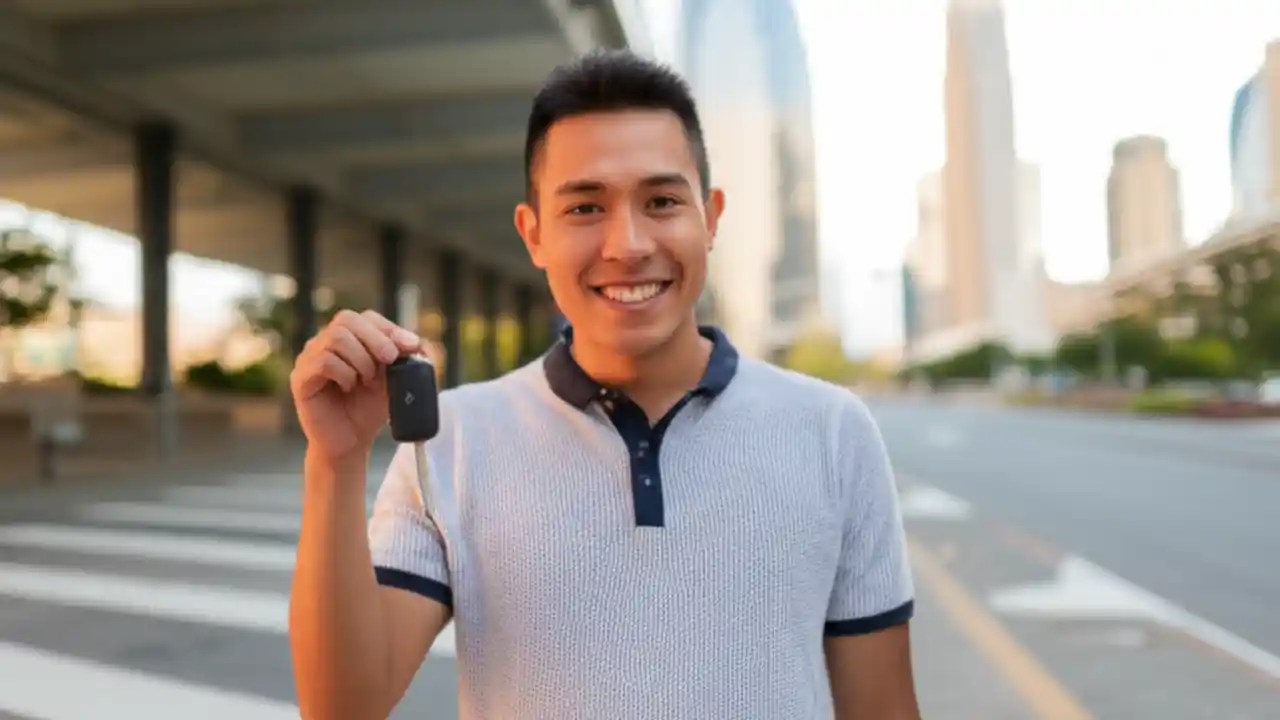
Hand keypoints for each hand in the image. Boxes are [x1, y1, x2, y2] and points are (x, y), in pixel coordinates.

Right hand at [290, 309, 425, 463]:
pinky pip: (323, 360)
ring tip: (366, 381)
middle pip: (347, 319)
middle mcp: (325, 343)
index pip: (365, 318)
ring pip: (336, 338)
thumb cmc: (369, 409)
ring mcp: (310, 358)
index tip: (410, 346)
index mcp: (349, 339)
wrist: (350, 442)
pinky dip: (344, 372)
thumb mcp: (395, 381)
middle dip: (376, 338)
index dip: (389, 328)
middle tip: (390, 360)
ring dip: (360, 358)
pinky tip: (348, 387)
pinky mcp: (301, 377)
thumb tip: (418, 344)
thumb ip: (406, 361)